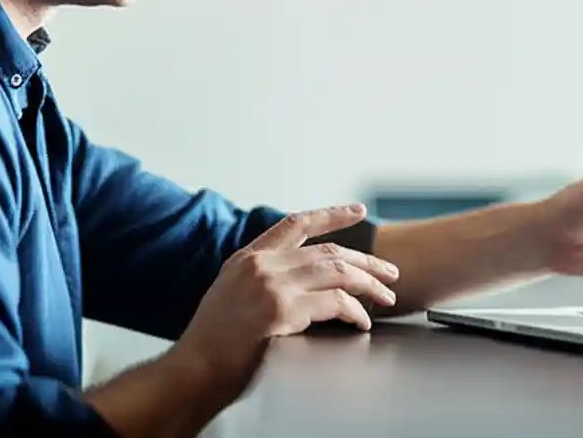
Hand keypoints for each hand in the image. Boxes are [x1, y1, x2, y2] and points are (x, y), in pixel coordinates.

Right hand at [171, 204, 399, 398]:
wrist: (192, 371)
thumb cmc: (211, 345)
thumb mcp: (229, 295)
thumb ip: (258, 280)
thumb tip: (298, 282)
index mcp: (247, 258)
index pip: (296, 224)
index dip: (330, 215)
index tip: (357, 211)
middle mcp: (261, 266)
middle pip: (328, 251)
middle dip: (366, 261)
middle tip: (389, 272)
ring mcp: (271, 286)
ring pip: (338, 271)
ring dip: (369, 284)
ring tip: (386, 296)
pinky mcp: (281, 311)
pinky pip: (335, 303)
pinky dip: (355, 312)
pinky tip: (362, 322)